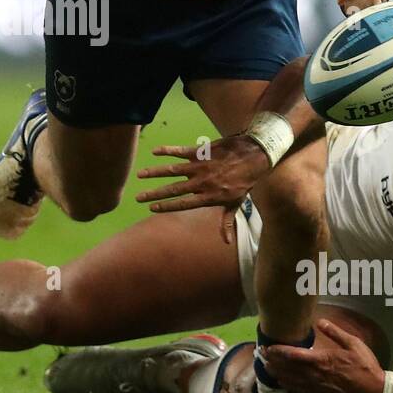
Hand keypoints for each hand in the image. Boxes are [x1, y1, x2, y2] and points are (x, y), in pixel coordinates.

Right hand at [135, 134, 270, 242]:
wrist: (253, 156)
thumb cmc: (244, 182)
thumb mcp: (236, 204)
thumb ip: (226, 222)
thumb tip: (225, 242)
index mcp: (208, 197)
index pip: (183, 204)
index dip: (166, 206)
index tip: (151, 208)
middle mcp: (201, 182)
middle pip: (172, 189)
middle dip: (154, 193)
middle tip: (138, 197)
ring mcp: (199, 166)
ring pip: (172, 170)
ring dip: (155, 172)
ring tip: (140, 175)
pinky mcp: (200, 152)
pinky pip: (180, 151)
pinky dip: (167, 150)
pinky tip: (154, 151)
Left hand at [261, 318, 385, 392]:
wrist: (375, 391)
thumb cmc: (366, 366)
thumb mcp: (354, 344)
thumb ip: (335, 332)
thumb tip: (320, 321)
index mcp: (324, 360)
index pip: (295, 355)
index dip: (279, 351)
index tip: (268, 347)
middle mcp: (317, 375)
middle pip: (288, 368)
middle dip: (273, 361)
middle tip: (260, 354)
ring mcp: (318, 386)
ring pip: (291, 380)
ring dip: (277, 373)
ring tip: (265, 366)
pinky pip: (300, 390)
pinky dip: (288, 385)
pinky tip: (281, 381)